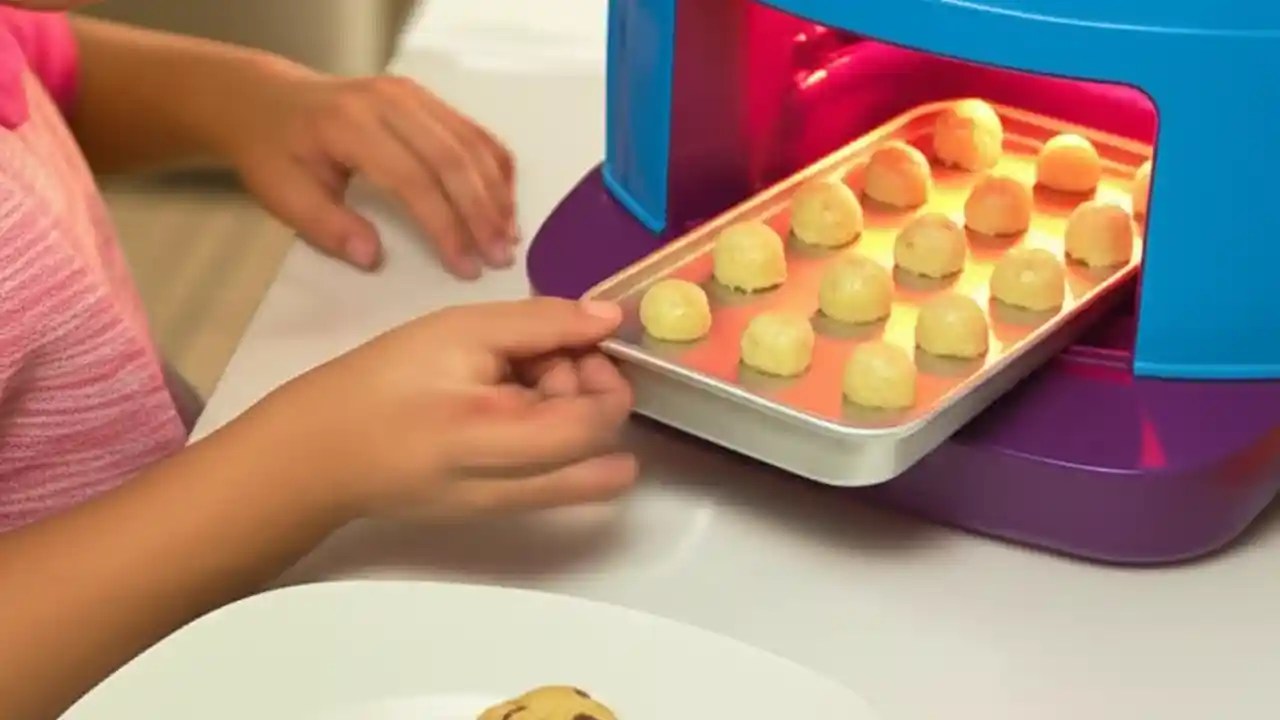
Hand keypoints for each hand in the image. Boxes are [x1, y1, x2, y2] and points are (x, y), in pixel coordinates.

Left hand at [228, 71, 515, 277]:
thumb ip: (328, 227)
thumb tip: (373, 258)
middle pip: (452, 158)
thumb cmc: (275, 152)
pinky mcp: (425, 98)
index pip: (412, 178)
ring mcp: (411, 95)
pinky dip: (494, 167)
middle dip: (482, 212)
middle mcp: (389, 101)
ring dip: (496, 193)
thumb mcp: (283, 195)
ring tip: (509, 237)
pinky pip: (472, 131)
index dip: (444, 226)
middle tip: (500, 256)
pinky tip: (503, 202)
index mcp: (350, 124)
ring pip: (470, 143)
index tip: (465, 267)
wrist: (268, 101)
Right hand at [266, 298, 635, 521]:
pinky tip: (503, 406)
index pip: (601, 419)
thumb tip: (611, 319)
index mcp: (504, 440)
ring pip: (582, 463)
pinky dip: (546, 435)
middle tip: (532, 358)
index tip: (569, 342)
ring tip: (515, 382)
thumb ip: (543, 322)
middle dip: (585, 391)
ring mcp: (510, 509)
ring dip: (567, 414)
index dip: (604, 374)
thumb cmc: (382, 382)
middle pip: (599, 442)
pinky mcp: (497, 513)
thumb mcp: (460, 330)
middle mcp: (519, 490)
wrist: (319, 454)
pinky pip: (552, 476)